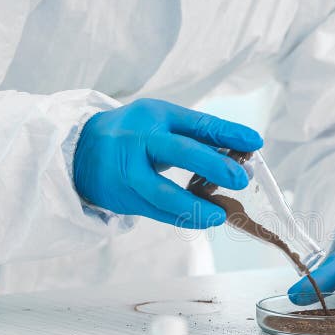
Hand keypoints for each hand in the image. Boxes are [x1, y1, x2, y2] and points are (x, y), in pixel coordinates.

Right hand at [73, 99, 262, 227]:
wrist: (79, 151)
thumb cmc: (135, 135)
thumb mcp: (161, 123)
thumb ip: (196, 136)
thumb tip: (240, 153)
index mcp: (156, 114)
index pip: (197, 122)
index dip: (228, 131)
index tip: (256, 141)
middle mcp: (139, 138)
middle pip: (179, 152)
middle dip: (214, 165)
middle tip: (240, 179)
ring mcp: (127, 168)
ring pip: (162, 191)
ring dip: (195, 205)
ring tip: (221, 215)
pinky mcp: (122, 196)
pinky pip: (155, 211)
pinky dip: (182, 217)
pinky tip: (204, 220)